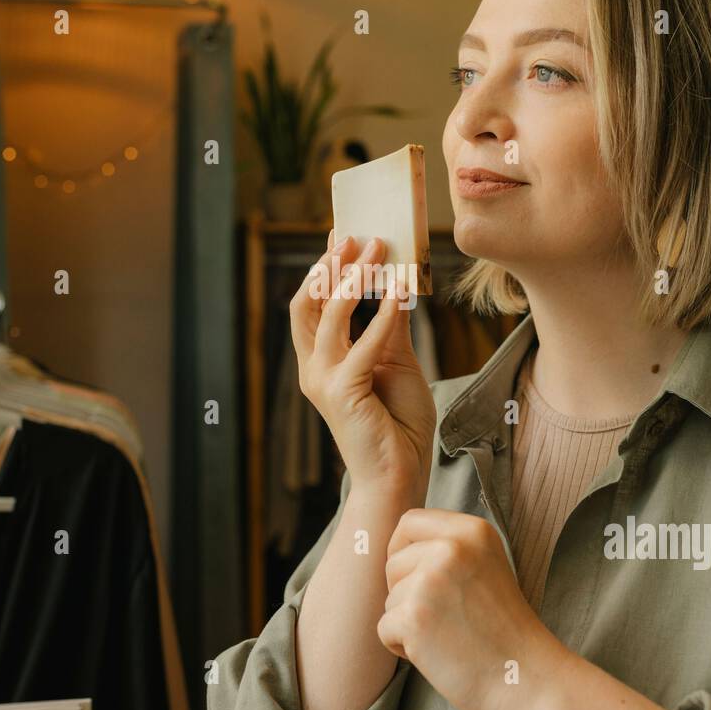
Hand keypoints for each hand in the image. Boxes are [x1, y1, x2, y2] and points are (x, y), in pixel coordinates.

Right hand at [290, 229, 436, 498]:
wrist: (400, 475)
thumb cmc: (397, 424)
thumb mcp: (395, 364)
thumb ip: (390, 329)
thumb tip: (395, 286)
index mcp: (321, 362)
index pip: (313, 305)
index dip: (324, 268)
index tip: (341, 234)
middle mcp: (314, 368)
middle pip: (308, 304)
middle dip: (329, 265)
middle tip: (353, 235)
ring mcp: (323, 381)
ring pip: (329, 316)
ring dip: (354, 278)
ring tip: (378, 249)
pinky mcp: (342, 394)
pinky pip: (364, 343)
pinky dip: (384, 313)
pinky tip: (402, 290)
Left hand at [377, 508, 553, 709]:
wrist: (523, 678)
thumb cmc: (502, 629)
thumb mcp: (485, 567)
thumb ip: (448, 548)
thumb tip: (396, 546)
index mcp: (472, 531)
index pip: (410, 521)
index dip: (402, 549)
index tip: (415, 576)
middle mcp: (451, 547)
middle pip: (393, 562)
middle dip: (405, 592)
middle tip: (442, 617)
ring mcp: (431, 580)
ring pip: (389, 598)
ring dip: (408, 622)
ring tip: (447, 635)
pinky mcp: (414, 615)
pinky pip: (384, 628)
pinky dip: (402, 647)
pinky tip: (437, 653)